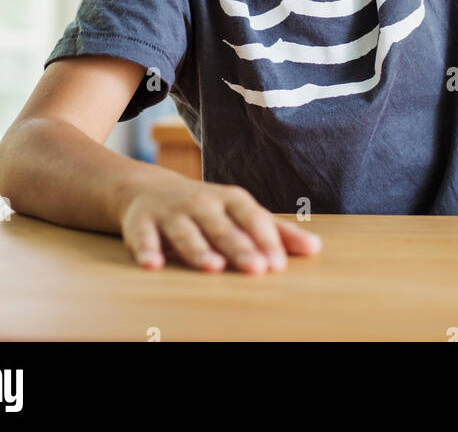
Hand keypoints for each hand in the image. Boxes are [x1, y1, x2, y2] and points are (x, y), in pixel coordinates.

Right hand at [120, 175, 321, 272]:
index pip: (251, 218)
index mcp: (229, 200)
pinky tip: (153, 265)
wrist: (147, 189)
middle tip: (257, 269)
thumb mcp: (239, 213)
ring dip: (199, 250)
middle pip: (222, 227)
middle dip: (239, 247)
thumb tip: (316, 248)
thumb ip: (275, 231)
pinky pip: (143, 238)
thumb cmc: (206, 209)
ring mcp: (170, 213)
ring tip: (213, 267)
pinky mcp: (141, 223)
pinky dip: (146, 250)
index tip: (279, 264)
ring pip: (186, 233)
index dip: (265, 239)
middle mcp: (201, 204)